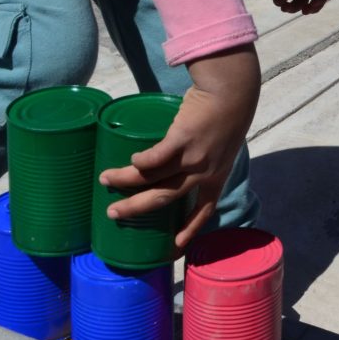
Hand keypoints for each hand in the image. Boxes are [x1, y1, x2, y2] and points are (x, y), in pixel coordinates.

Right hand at [99, 46, 260, 248]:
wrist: (233, 90)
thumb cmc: (227, 114)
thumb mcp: (223, 145)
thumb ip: (205, 157)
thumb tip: (175, 162)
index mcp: (217, 177)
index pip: (204, 211)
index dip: (188, 231)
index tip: (173, 250)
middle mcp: (204, 172)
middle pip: (165, 199)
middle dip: (136, 209)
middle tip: (113, 213)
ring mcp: (193, 157)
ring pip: (153, 178)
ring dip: (126, 181)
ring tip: (105, 179)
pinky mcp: (182, 138)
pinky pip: (155, 157)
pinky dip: (140, 161)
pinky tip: (130, 161)